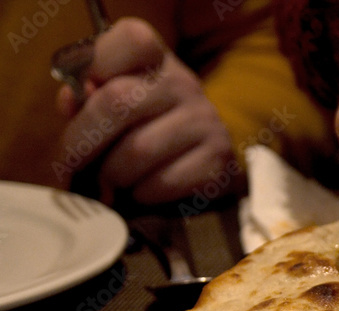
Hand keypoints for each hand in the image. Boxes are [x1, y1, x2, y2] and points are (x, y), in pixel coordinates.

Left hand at [55, 18, 239, 205]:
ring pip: (139, 151)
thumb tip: (70, 102)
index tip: (78, 98)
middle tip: (70, 166)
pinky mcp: (218, 159)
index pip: (132, 39)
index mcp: (155, 57)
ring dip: (113, 175)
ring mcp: (205, 120)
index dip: (95, 65)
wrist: (200, 155)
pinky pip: (164, 182)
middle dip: (83, 142)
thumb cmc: (142, 125)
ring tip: (111, 181)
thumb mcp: (113, 99)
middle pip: (118, 101)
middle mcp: (184, 82)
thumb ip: (85, 98)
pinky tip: (142, 190)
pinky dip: (143, 194)